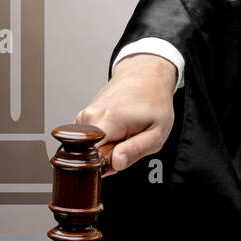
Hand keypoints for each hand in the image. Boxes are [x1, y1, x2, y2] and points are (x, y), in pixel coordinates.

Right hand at [75, 53, 175, 176]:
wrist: (145, 75)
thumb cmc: (155, 101)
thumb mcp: (157, 131)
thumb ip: (136, 150)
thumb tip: (115, 163)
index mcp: (108, 120)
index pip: (91, 158)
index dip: (106, 166)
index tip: (121, 158)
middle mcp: (90, 116)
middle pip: (89, 155)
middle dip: (108, 157)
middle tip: (128, 142)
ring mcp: (84, 115)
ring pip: (89, 148)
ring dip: (107, 147)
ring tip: (124, 133)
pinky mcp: (82, 117)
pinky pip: (89, 139)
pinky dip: (103, 139)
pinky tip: (117, 129)